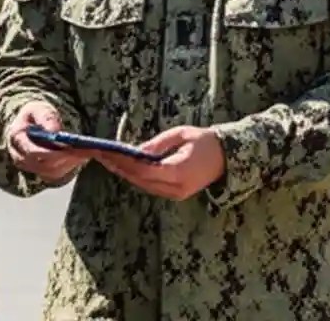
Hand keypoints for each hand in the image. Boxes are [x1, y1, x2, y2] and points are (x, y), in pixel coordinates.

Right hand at [6, 101, 88, 183]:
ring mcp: (30, 167)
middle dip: (66, 159)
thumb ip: (46, 117)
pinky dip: (70, 167)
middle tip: (86, 151)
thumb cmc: (36, 115)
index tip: (71, 147)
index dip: (52, 152)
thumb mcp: (39, 108)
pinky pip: (56, 176)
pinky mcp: (40, 172)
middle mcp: (20, 156)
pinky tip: (80, 157)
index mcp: (17, 138)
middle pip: (44, 165)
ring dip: (70, 164)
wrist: (32, 123)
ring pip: (51, 173)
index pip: (32, 152)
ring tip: (86, 153)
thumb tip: (55, 132)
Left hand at [90, 126, 224, 200]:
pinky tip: (124, 168)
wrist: (228, 158)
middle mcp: (176, 187)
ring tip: (107, 160)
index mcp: (179, 171)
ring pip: (144, 185)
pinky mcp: (176, 194)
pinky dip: (136, 177)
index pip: (144, 170)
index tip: (108, 152)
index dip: (124, 162)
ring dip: (125, 173)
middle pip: (140, 179)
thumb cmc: (206, 141)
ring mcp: (177, 193)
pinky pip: (151, 187)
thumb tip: (135, 151)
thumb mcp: (181, 135)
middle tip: (101, 154)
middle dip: (120, 167)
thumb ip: (157, 145)